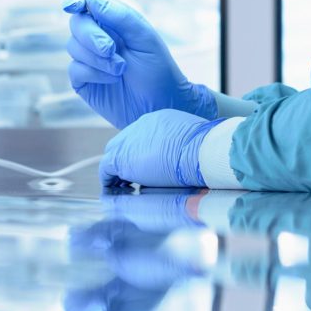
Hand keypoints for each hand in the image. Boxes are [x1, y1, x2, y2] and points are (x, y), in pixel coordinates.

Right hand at [64, 0, 216, 127]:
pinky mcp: (83, 80)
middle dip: (91, 36)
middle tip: (111, 50)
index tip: (72, 6)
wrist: (161, 106)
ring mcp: (88, 59)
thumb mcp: (145, 39)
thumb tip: (92, 0)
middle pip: (77, 24)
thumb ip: (120, 17)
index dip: (75, 0)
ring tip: (120, 70)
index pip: (87, 3)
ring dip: (97, 58)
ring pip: (73, 46)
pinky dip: (93, 73)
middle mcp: (98, 37)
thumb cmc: (158, 70)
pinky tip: (111, 80)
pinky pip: (75, 69)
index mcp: (113, 22)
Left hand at [100, 109, 222, 187]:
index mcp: (158, 120)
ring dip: (117, 170)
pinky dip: (109, 180)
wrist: (200, 151)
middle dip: (126, 158)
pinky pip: (106, 169)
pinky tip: (114, 190)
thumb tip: (180, 159)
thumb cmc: (204, 149)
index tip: (146, 164)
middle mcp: (140, 126)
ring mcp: (128, 140)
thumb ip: (179, 147)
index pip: (143, 135)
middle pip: (124, 142)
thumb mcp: (191, 142)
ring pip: (113, 154)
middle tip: (132, 177)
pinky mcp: (121, 158)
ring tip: (123, 186)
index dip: (142, 151)